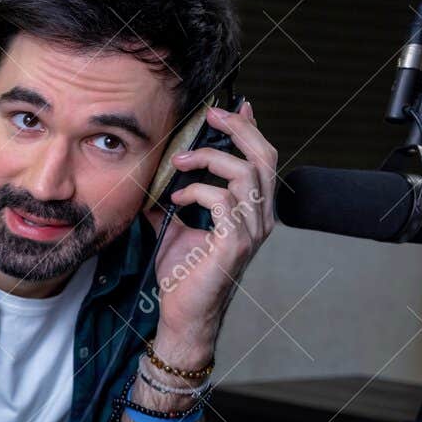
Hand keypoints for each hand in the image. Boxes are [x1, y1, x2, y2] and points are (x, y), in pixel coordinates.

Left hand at [149, 99, 277, 367]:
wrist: (183, 314)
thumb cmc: (183, 275)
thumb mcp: (175, 228)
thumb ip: (175, 200)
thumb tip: (156, 178)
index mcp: (253, 211)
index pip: (263, 160)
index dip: (252, 130)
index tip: (233, 108)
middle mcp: (260, 218)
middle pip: (265, 157)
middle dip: (239, 129)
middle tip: (211, 117)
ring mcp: (252, 231)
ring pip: (246, 173)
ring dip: (209, 161)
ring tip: (179, 164)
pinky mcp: (235, 243)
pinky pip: (223, 200)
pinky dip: (198, 191)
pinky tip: (177, 200)